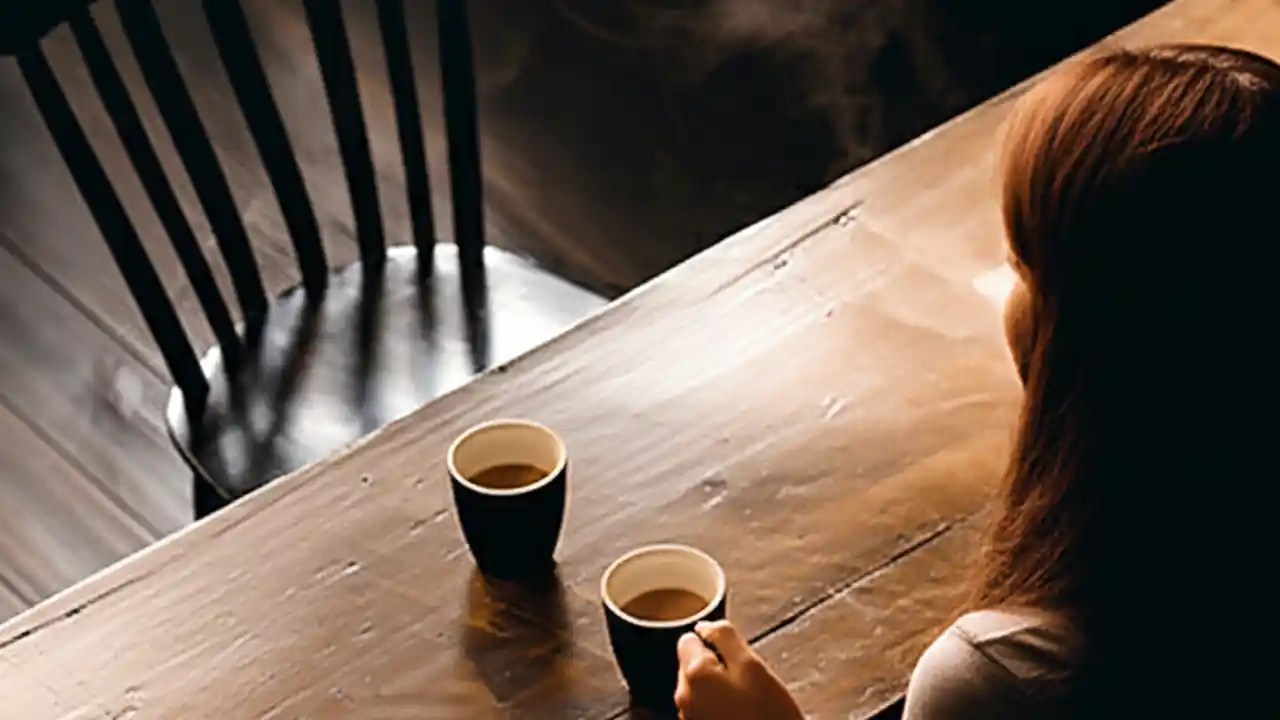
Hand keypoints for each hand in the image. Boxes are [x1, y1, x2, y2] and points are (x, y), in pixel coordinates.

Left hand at [674, 620, 803, 719]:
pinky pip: (705, 710)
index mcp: (694, 675)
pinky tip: (742, 715)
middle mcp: (683, 697)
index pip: (687, 639)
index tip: (735, 656)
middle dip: (715, 667)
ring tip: (746, 701)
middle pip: (691, 665)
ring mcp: (689, 718)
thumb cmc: (767, 715)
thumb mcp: (753, 666)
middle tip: (745, 680)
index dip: (713, 643)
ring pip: (699, 689)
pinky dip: (720, 708)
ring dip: (719, 689)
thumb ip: (725, 637)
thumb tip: (704, 625)